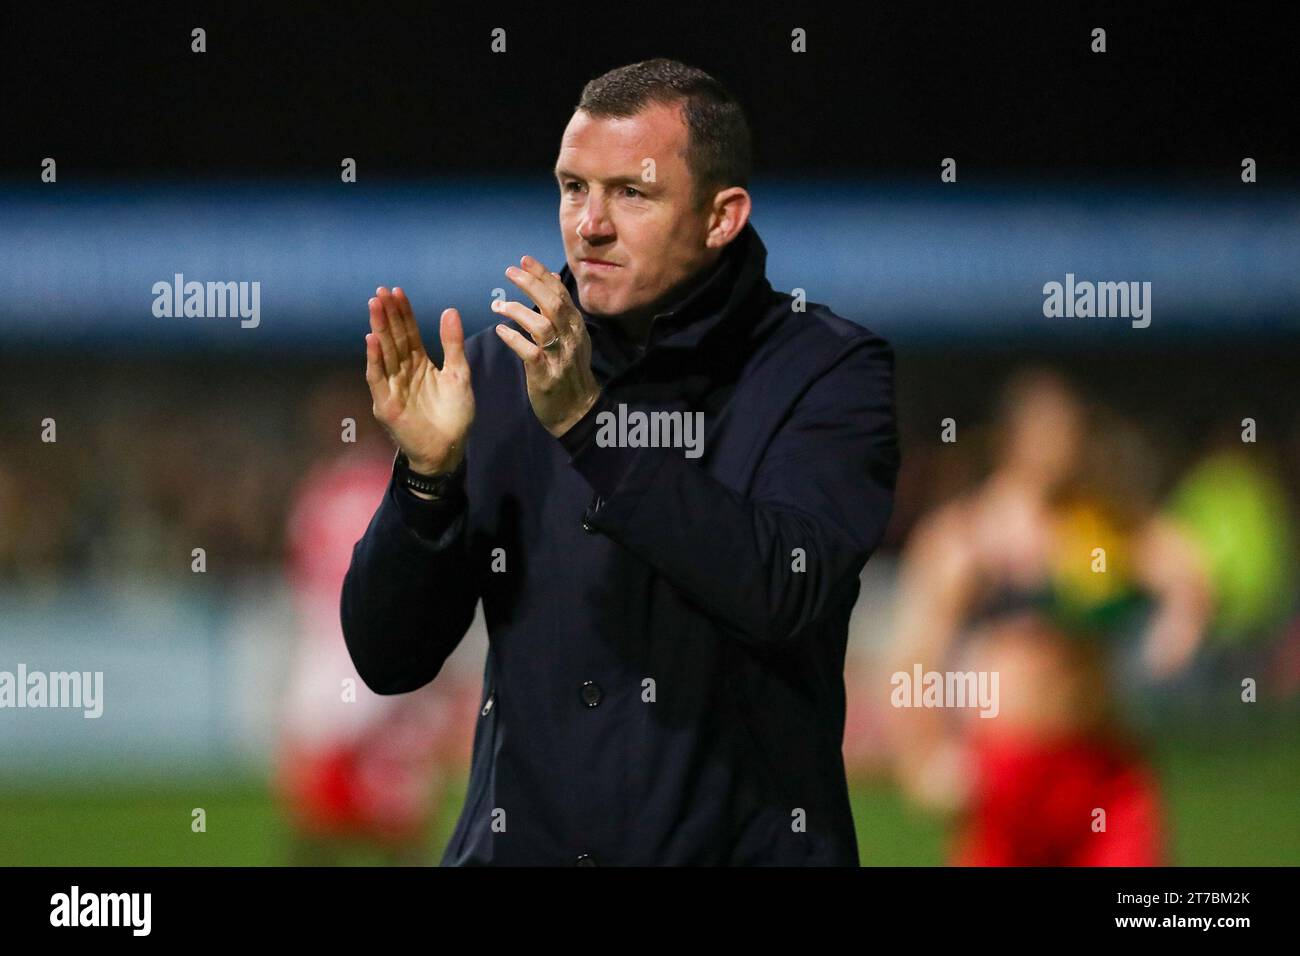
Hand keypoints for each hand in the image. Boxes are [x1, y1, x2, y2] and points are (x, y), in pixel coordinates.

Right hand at [365, 286, 474, 474]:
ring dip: (378, 329)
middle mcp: (402, 371)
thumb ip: (452, 344)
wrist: (449, 448)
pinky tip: (372, 340)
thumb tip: (450, 310)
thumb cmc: (454, 414)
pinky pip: (378, 378)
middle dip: (388, 315)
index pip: (408, 332)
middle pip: (393, 338)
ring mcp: (392, 386)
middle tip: (382, 291)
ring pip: (384, 353)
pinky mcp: (386, 403)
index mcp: (419, 364)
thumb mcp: (458, 374)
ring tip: (375, 305)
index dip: (403, 313)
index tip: (398, 291)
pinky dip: (375, 360)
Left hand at [492, 256, 599, 436]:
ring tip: (497, 305)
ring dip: (517, 310)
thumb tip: (548, 278)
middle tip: (509, 272)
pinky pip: (529, 351)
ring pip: (541, 325)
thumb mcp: (571, 338)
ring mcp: (560, 357)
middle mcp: (571, 338)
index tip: (524, 260)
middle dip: (531, 284)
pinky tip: (500, 331)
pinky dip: (513, 338)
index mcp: (576, 327)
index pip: (561, 293)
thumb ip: (560, 311)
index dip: (542, 275)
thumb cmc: (568, 371)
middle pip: (553, 304)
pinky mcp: (546, 374)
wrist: (576, 410)